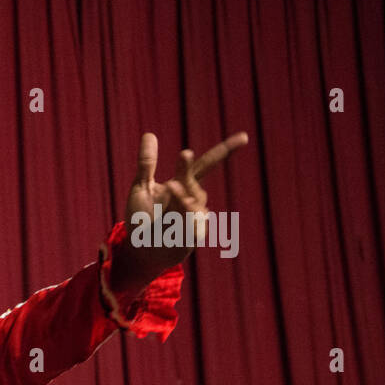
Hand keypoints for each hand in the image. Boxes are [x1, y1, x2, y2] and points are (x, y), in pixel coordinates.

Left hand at [112, 131, 248, 291]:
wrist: (139, 250)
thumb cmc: (141, 219)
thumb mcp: (140, 188)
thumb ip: (147, 163)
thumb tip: (149, 133)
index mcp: (183, 185)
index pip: (206, 165)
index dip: (225, 151)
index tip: (245, 137)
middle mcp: (193, 200)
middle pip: (194, 181)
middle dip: (187, 170)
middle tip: (184, 154)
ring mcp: (196, 218)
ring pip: (194, 202)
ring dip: (181, 196)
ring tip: (170, 190)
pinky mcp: (193, 237)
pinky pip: (193, 224)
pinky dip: (183, 219)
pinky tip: (171, 223)